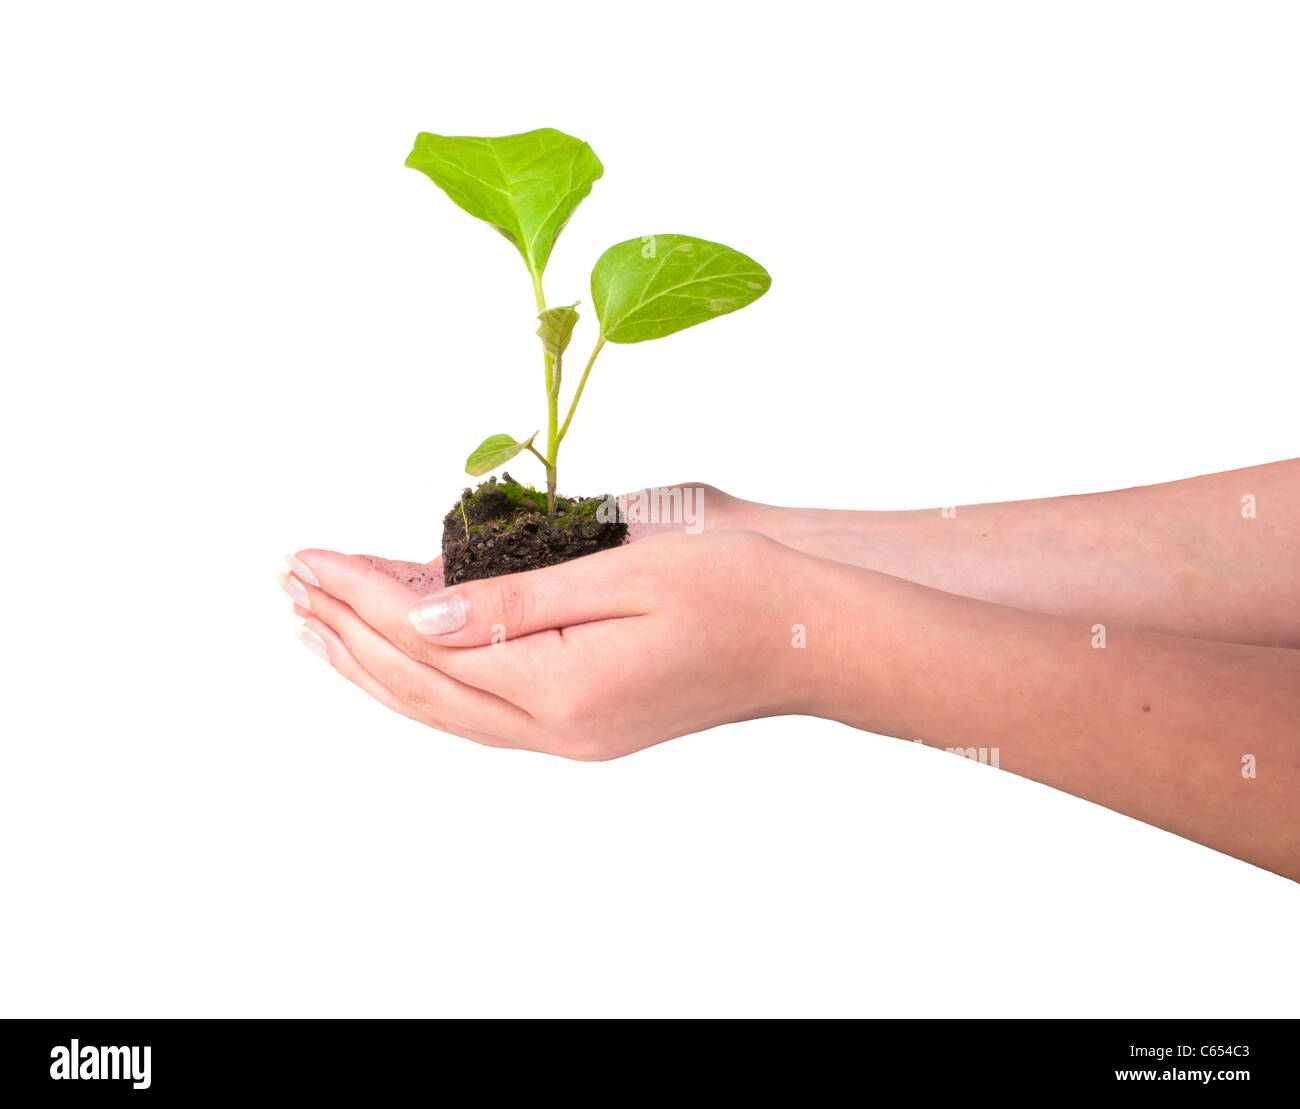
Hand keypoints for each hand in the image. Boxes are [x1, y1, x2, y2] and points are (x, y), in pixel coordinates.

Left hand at [283, 531, 827, 759]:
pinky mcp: (586, 726)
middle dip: (346, 633)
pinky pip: (480, 713)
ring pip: (443, 709)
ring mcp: (572, 736)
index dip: (360, 596)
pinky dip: (426, 685)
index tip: (308, 558)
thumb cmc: (736, 592)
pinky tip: (404, 661)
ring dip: (374, 669)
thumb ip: (518, 602)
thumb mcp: (626, 575)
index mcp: (563, 688)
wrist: (810, 640)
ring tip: (316, 630)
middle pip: (421, 686)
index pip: (429, 641)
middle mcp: (557, 728)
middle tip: (288, 585)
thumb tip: (422, 615)